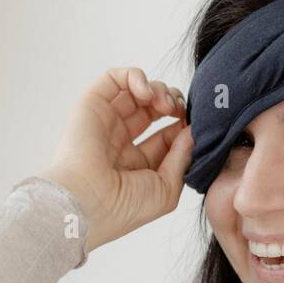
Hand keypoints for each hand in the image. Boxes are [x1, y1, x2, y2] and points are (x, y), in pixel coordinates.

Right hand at [39, 67, 193, 253]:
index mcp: (135, 165)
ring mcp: (105, 122)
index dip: (182, 126)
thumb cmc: (125, 205)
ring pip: (137, 91)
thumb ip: (182, 158)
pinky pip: (114, 78)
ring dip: (159, 90)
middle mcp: (120, 141)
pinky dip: (136, 77)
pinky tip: (146, 93)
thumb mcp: (167, 189)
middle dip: (173, 104)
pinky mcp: (92, 104)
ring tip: (164, 104)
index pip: (166, 136)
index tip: (194, 127)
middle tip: (180, 110)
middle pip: (153, 109)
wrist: (89, 201)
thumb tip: (192, 132)